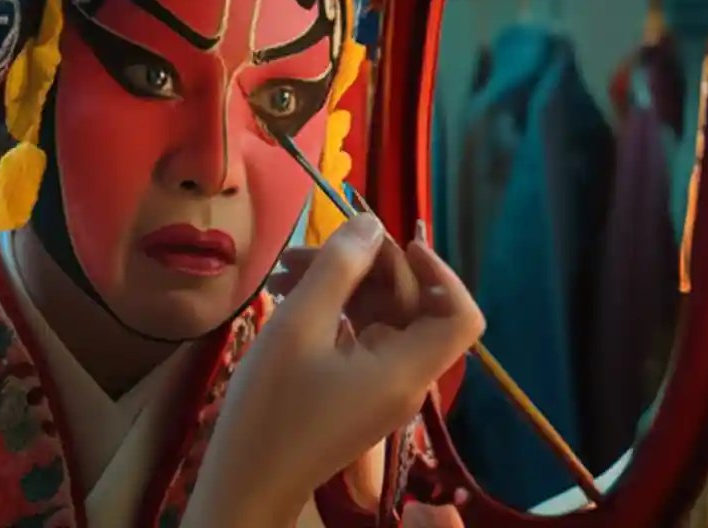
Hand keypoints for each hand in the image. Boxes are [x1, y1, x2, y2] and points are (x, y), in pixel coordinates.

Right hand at [182, 214, 483, 526]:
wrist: (247, 482)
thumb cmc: (273, 407)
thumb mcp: (300, 327)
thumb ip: (338, 269)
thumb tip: (371, 224)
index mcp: (408, 368)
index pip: (460, 314)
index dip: (437, 270)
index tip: (390, 244)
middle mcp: (406, 376)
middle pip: (414, 306)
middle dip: (367, 268)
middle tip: (307, 251)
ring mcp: (382, 384)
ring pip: (381, 315)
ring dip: (342, 284)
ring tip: (284, 270)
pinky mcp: (358, 388)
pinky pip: (361, 335)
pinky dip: (333, 309)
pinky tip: (288, 294)